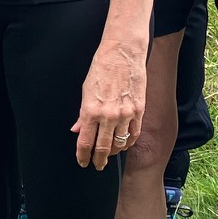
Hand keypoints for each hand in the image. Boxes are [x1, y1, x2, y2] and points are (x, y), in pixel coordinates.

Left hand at [71, 27, 145, 166]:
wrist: (122, 53)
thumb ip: (83, 114)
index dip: (83, 156)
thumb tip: (78, 129)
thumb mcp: (85, 91)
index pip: (85, 142)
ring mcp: (125, 114)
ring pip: (120, 143)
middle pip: (103, 148)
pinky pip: (134, 134)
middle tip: (97, 165)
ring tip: (110, 154)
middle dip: (99, 160)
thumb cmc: (102, 67)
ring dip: (114, 152)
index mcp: (91, 110)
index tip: (82, 162)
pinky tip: (123, 143)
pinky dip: (128, 142)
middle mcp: (108, 116)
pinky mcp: (139, 110)